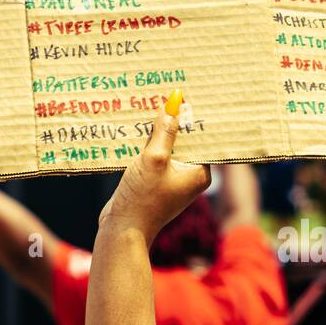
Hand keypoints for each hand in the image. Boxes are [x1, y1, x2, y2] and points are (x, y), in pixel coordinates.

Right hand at [98, 90, 210, 242]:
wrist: (123, 229)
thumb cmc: (143, 198)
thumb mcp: (154, 159)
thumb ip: (164, 131)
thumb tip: (174, 104)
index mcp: (199, 171)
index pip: (202, 136)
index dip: (193, 116)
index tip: (186, 94)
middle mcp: (190, 176)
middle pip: (185, 140)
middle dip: (174, 121)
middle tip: (166, 96)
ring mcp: (172, 180)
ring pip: (168, 148)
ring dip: (158, 132)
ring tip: (150, 107)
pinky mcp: (156, 182)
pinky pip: (155, 157)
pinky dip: (148, 145)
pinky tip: (137, 130)